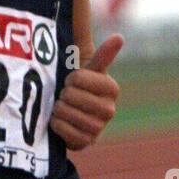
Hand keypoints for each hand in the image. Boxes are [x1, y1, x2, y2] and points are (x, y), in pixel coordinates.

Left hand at [50, 34, 123, 150]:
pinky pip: (68, 133)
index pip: (79, 78)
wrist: (73, 111)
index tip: (72, 80)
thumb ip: (104, 54)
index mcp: (112, 88)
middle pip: (72, 96)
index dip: (71, 78)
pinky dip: (58, 126)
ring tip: (61, 107)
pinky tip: (59, 120)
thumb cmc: (81, 86)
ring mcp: (99, 127)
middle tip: (65, 95)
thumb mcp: (90, 69)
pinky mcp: (87, 142)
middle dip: (64, 94)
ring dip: (59, 109)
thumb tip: (119, 36)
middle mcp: (109, 109)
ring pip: (69, 114)